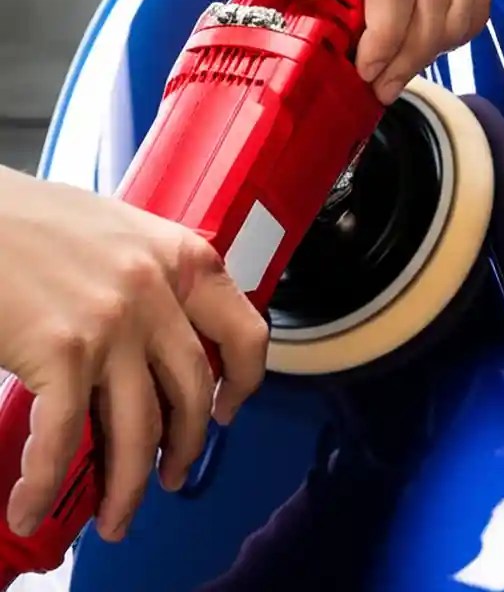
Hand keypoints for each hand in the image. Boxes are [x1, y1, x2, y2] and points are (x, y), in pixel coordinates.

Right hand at [0, 167, 267, 541]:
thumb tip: (165, 336)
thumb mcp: (116, 233)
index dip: (244, 384)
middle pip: (191, 392)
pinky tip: (31, 507)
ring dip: (128, 485)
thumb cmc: (25, 219)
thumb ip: (152, 278)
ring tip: (116, 517)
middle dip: (183, 448)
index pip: (246, 332)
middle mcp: (157, 291)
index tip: (226, 412)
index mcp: (182, 258)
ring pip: (139, 427)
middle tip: (170, 477)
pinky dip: (46, 482)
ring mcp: (113, 323)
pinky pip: (65, 437)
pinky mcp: (61, 350)